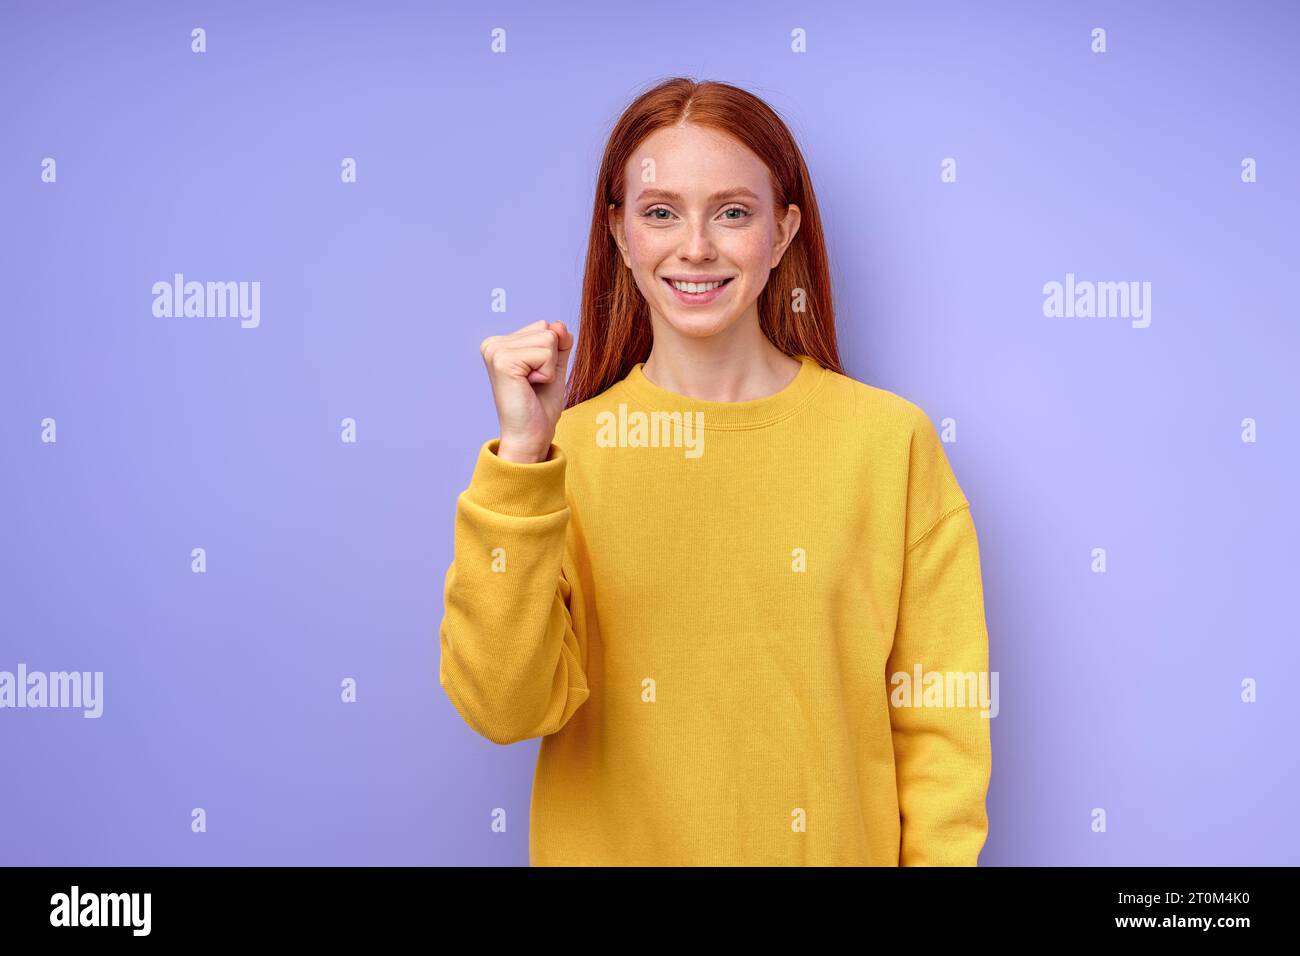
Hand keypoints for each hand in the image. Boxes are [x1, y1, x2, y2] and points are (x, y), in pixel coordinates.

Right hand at [479, 320, 573, 462]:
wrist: (530, 436)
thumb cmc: (539, 406)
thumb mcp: (554, 366)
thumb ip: (559, 342)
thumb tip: (558, 324)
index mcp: (501, 343)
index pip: (544, 326)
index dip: (550, 354)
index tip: (534, 377)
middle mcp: (493, 343)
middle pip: (547, 329)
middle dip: (550, 360)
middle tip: (533, 384)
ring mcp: (495, 350)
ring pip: (548, 338)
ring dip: (548, 368)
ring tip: (530, 385)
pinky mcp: (503, 361)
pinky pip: (545, 353)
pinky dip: (546, 373)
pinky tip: (528, 387)